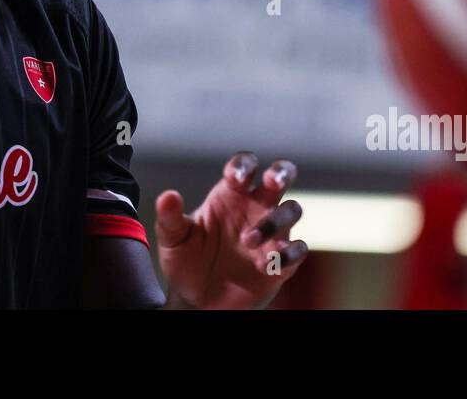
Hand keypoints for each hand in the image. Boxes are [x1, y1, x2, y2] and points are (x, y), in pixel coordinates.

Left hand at [155, 152, 306, 308]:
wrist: (196, 301)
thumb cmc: (186, 262)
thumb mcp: (173, 239)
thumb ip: (170, 218)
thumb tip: (168, 196)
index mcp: (230, 194)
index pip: (243, 167)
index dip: (243, 165)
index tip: (235, 177)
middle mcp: (255, 207)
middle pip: (280, 176)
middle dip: (281, 173)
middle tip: (273, 180)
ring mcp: (271, 233)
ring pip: (292, 210)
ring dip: (276, 221)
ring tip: (249, 241)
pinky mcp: (281, 261)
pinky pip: (298, 250)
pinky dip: (287, 254)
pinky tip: (264, 265)